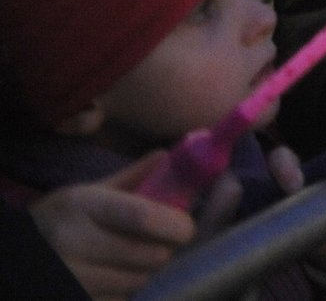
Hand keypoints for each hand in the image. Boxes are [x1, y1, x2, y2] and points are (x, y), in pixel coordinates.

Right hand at [30, 155, 196, 300]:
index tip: (186, 228)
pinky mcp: (72, 297)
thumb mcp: (89, 193)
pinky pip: (118, 300)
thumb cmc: (61, 219)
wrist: (21, 252)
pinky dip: (123, 292)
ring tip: (131, 261)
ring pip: (136, 281)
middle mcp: (72, 240)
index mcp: (83, 204)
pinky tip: (112, 278)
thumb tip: (168, 156)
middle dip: (163, 250)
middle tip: (158, 244)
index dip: (174, 224)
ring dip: (143, 272)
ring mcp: (70, 275)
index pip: (142, 217)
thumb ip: (132, 177)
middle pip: (148, 255)